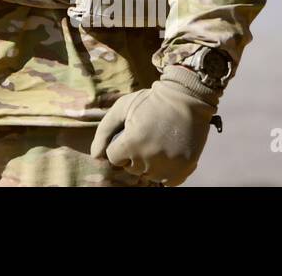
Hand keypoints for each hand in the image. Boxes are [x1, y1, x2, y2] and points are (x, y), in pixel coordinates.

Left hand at [89, 66, 219, 185]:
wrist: (185, 99)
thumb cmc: (150, 101)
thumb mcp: (122, 108)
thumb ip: (104, 132)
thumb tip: (96, 156)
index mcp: (131, 144)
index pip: (114, 158)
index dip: (119, 146)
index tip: (129, 134)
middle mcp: (148, 159)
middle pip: (131, 168)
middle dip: (133, 155)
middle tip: (145, 137)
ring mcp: (167, 167)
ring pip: (148, 175)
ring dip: (149, 163)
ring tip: (156, 144)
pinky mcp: (184, 169)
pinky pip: (167, 181)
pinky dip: (165, 171)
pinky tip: (167, 155)